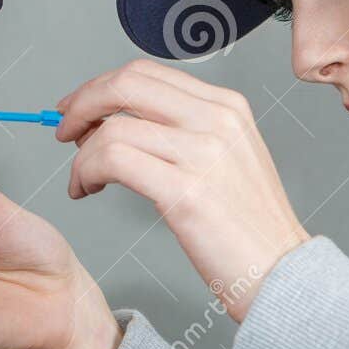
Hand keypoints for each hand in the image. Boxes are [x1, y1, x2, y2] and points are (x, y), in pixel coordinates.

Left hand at [55, 59, 308, 321]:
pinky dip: (87, 171)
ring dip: (81, 153)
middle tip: (64, 130)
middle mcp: (217, 119)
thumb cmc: (249, 230)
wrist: (283, 274)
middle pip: (125, 84)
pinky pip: (113, 160)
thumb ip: (182, 133)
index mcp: (226, 106)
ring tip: (82, 179)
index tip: (80, 108)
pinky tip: (88, 189)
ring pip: (113, 126)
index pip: (146, 74)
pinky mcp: (186, 191)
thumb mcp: (226, 160)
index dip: (100, 86)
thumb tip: (117, 122)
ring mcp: (203, 152)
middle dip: (82, 104)